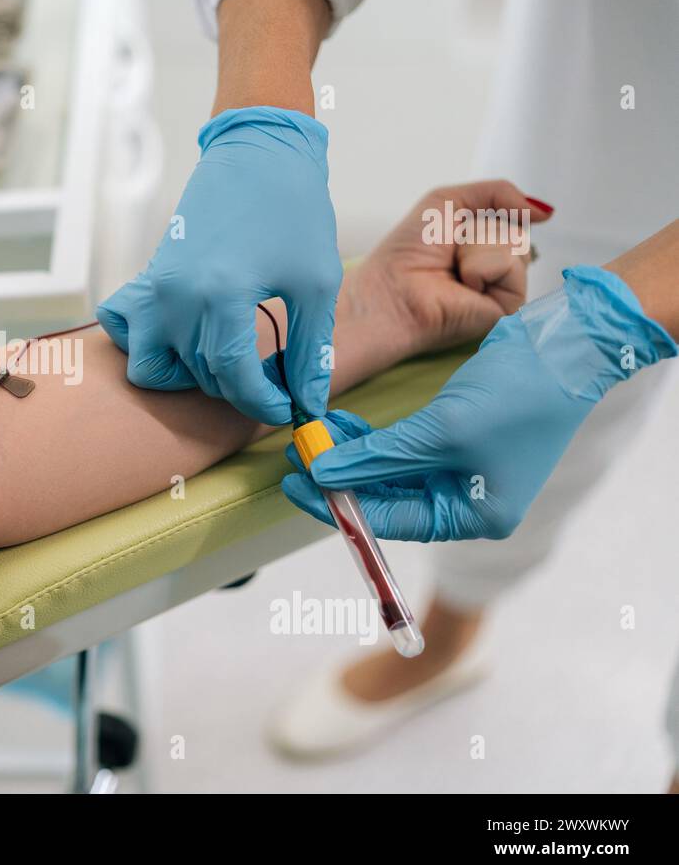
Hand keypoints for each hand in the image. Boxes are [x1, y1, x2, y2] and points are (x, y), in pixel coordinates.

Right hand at [97, 106, 340, 425]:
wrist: (257, 153)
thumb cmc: (292, 210)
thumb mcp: (316, 282)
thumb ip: (310, 350)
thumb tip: (310, 402)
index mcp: (221, 296)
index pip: (234, 378)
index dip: (263, 403)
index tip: (288, 408)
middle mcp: (177, 297)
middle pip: (200, 377)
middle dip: (239, 391)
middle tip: (272, 382)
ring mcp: (154, 289)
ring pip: (153, 367)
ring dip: (190, 376)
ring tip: (227, 362)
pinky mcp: (145, 279)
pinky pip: (124, 331)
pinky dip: (146, 345)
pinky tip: (183, 339)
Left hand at [283, 266, 677, 540]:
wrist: (568, 343)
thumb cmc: (518, 393)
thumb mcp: (440, 429)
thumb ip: (378, 457)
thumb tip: (324, 475)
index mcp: (475, 516)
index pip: (391, 522)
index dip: (337, 504)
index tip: (296, 485)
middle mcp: (468, 500)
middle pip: (387, 499)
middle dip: (340, 475)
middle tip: (296, 453)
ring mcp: (462, 468)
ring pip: (390, 471)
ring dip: (351, 453)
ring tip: (312, 432)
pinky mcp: (455, 437)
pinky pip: (403, 448)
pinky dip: (371, 438)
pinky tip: (342, 424)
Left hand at [344, 180, 546, 362]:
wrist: (388, 293)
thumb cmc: (405, 253)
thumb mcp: (448, 202)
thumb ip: (497, 194)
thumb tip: (544, 211)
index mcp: (484, 247)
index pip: (514, 215)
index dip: (486, 213)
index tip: (454, 229)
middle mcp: (497, 269)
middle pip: (518, 228)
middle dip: (478, 230)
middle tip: (449, 253)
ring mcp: (504, 289)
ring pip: (518, 243)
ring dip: (477, 247)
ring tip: (453, 269)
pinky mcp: (508, 308)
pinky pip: (513, 265)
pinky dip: (482, 265)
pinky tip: (463, 284)